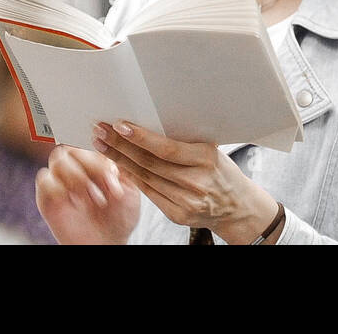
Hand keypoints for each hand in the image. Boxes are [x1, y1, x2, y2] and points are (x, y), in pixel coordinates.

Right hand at [35, 144, 139, 243]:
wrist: (109, 243)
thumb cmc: (121, 217)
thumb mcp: (131, 188)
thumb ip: (122, 164)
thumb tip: (114, 140)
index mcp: (96, 160)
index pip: (90, 139)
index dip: (102, 151)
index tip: (114, 171)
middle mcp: (76, 168)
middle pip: (73, 146)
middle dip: (92, 164)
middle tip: (107, 185)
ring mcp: (61, 182)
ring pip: (58, 159)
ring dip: (78, 177)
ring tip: (95, 198)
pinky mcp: (47, 198)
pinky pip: (44, 179)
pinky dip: (60, 187)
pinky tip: (76, 202)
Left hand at [93, 120, 280, 244]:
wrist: (237, 206)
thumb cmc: (220, 171)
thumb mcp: (210, 149)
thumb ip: (184, 140)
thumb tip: (147, 123)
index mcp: (206, 159)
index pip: (166, 148)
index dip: (140, 137)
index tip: (120, 124)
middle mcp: (196, 182)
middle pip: (149, 163)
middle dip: (120, 145)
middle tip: (101, 130)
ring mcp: (186, 201)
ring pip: (145, 177)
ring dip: (120, 160)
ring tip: (103, 145)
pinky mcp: (178, 214)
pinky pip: (149, 192)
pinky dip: (132, 178)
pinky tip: (119, 165)